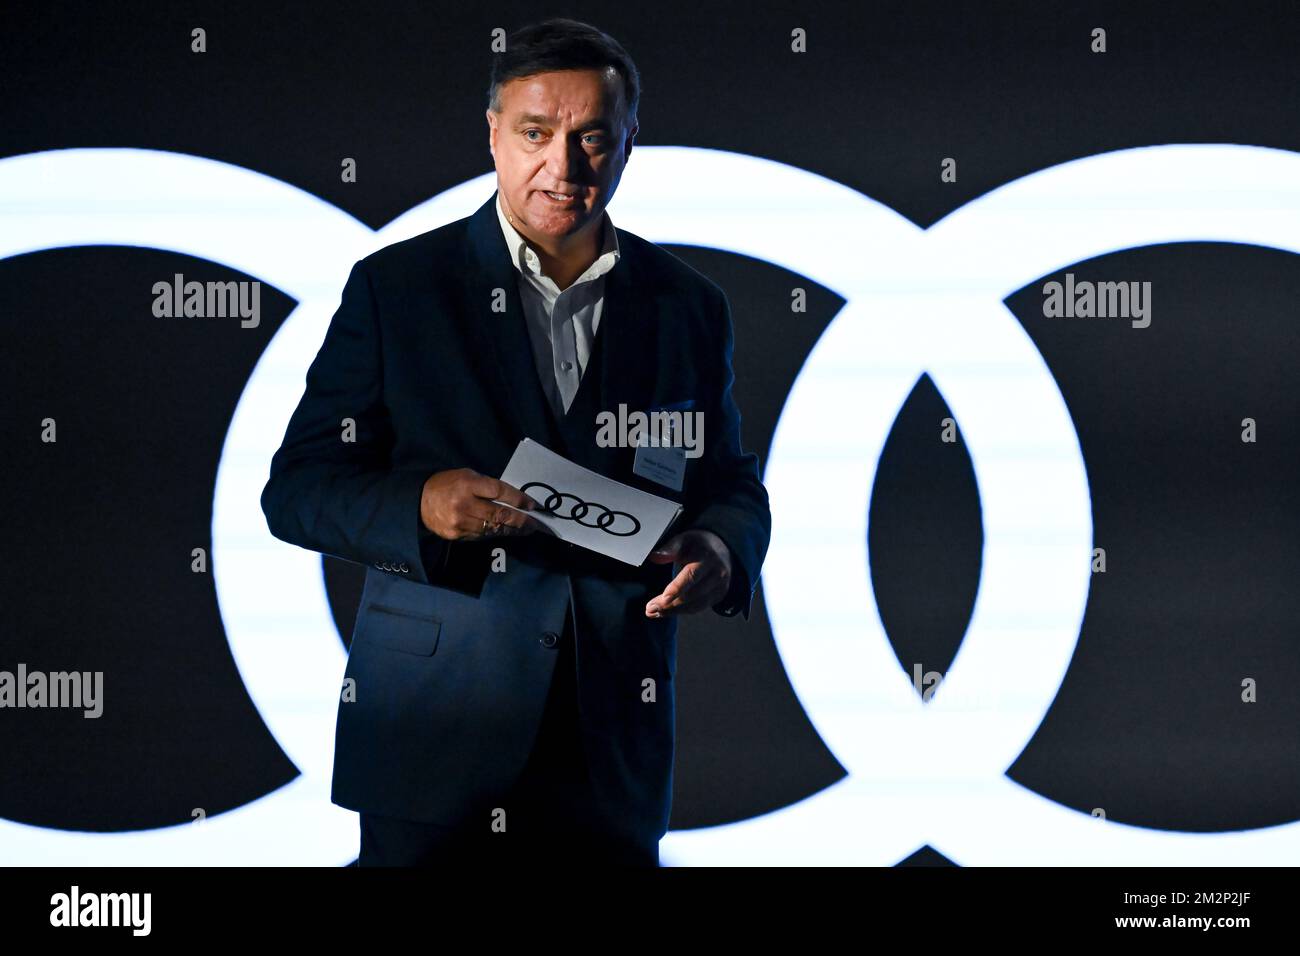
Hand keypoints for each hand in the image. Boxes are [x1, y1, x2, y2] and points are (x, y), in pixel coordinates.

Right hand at [420, 468, 540, 540]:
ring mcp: (460, 522)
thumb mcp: (467, 475)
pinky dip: (497, 533)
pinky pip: (483, 535)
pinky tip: (506, 532)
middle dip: (522, 520)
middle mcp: (464, 504)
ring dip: (512, 530)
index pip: (499, 492)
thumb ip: (488, 486)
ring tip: (526, 529)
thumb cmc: (448, 484)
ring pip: (494, 528)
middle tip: (536, 524)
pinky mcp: (457, 536)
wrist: (419, 502)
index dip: (518, 499)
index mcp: (467, 484)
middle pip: (500, 514)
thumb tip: (514, 499)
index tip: (532, 505)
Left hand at [644, 529, 732, 616]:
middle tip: (650, 608)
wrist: (722, 549)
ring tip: (655, 612)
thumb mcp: (684, 539)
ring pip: (696, 605)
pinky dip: (681, 611)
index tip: (663, 598)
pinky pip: (699, 607)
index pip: (691, 575)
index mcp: (707, 557)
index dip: (677, 588)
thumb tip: (654, 556)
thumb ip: (670, 548)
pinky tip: (667, 611)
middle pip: (692, 594)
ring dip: (673, 611)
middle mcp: (717, 573)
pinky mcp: (719, 596)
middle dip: (670, 604)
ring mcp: (720, 586)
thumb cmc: (698, 544)